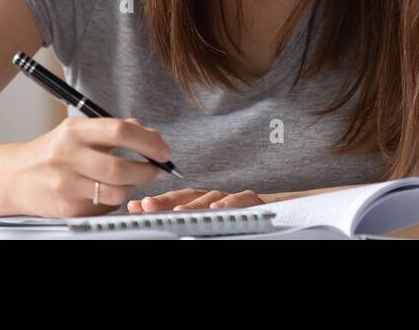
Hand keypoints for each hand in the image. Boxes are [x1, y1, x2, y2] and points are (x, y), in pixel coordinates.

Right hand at [4, 117, 172, 217]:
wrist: (15, 177)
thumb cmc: (53, 152)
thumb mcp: (79, 131)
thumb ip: (116, 130)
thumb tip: (154, 138)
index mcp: (75, 130)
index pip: (120, 131)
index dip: (148, 142)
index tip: (163, 151)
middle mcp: (68, 156)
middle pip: (120, 168)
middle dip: (147, 171)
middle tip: (155, 171)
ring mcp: (66, 184)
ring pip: (116, 192)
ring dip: (131, 189)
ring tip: (129, 181)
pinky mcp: (67, 208)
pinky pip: (104, 207)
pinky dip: (113, 201)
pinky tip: (104, 193)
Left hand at [127, 188, 269, 211]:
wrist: (285, 213)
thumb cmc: (245, 219)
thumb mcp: (215, 222)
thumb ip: (190, 221)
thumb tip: (154, 219)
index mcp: (204, 203)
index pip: (176, 200)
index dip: (156, 202)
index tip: (132, 207)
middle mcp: (216, 198)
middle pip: (188, 195)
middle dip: (166, 200)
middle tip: (146, 206)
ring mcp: (235, 198)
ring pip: (212, 197)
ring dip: (193, 204)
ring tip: (178, 212)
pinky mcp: (255, 201)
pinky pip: (242, 199)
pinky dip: (229, 203)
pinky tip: (217, 210)